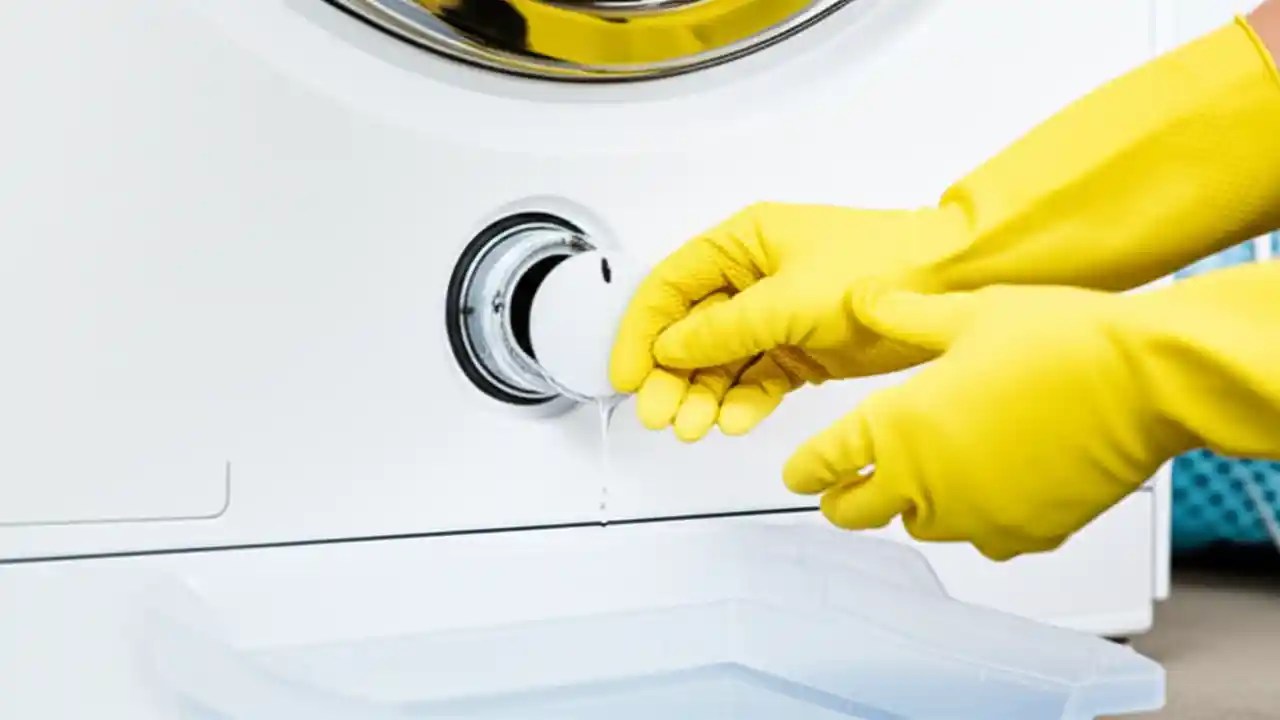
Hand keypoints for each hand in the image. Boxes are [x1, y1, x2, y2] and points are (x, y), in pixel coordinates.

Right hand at [609, 202, 965, 440]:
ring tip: (695, 427)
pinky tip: (734, 420)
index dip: (642, 332)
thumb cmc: (880, 264)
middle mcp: (753, 276)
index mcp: (742, 242)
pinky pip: (760, 378)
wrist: (952, 280)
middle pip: (692, 331)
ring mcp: (778, 314)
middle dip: (672, 375)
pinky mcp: (803, 348)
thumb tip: (670, 349)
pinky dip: (745, 400)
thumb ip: (724, 329)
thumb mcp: (788, 298)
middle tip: (661, 416)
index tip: (628, 377)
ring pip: (724, 361)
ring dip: (706, 395)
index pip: (670, 287)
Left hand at [785, 285, 1195, 560]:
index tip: (796, 475)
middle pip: (856, 513)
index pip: (823, 463)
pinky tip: (992, 486)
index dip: (803, 469)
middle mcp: (926, 484)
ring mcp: (977, 517)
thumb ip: (902, 315)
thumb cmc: (1059, 339)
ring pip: (920, 526)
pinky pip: (986, 539)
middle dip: (842, 499)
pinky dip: (979, 519)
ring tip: (925, 475)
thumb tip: (860, 298)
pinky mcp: (1027, 534)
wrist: (1145, 380)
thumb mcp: (966, 312)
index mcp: (896, 429)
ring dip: (913, 506)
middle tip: (840, 489)